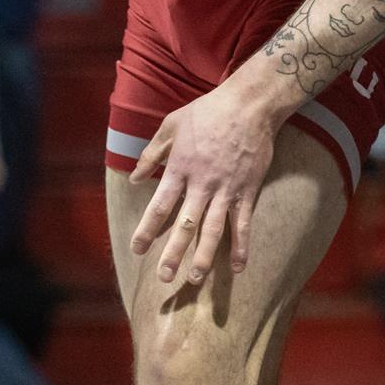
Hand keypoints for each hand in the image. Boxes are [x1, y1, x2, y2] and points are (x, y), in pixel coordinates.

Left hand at [128, 80, 276, 283]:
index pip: (159, 206)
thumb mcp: (170, 126)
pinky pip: (243, 223)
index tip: (137, 249)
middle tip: (164, 277)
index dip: (148, 230)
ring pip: (213, 230)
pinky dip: (241, 246)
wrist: (248, 105)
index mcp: (180, 168)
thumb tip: (135, 178)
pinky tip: (238, 267)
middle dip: (174, 253)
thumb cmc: (206, 112)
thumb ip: (152, 154)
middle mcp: (201, 184)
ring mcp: (226, 190)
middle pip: (185, 225)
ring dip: (205, 256)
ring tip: (196, 279)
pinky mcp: (248, 191)